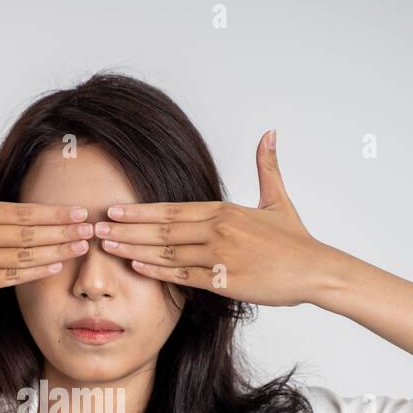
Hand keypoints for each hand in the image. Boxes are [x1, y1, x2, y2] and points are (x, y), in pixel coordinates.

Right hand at [0, 148, 92, 305]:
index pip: (21, 211)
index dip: (53, 212)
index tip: (77, 212)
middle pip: (29, 232)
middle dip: (63, 231)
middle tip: (90, 230)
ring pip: (24, 255)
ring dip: (56, 251)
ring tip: (81, 248)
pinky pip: (9, 277)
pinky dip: (33, 272)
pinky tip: (53, 267)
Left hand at [93, 130, 338, 307]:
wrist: (316, 270)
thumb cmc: (295, 241)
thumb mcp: (278, 198)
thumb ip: (267, 166)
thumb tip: (269, 132)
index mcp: (225, 211)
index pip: (173, 209)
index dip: (140, 210)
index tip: (114, 210)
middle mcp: (219, 229)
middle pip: (163, 229)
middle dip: (127, 228)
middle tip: (97, 228)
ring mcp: (221, 255)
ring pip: (168, 252)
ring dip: (135, 249)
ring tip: (107, 247)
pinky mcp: (225, 280)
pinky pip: (185, 276)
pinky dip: (159, 272)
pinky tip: (137, 267)